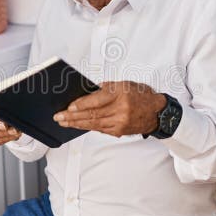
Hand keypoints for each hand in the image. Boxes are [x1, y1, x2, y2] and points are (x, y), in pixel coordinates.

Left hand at [52, 81, 166, 136]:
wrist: (157, 112)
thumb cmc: (141, 95)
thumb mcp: (124, 84)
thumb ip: (105, 87)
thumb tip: (87, 91)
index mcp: (120, 94)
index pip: (97, 100)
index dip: (81, 105)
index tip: (69, 107)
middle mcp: (120, 109)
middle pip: (92, 114)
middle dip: (73, 116)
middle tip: (59, 116)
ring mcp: (120, 122)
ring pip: (93, 124)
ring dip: (76, 124)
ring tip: (63, 122)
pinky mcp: (119, 131)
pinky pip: (99, 129)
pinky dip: (87, 127)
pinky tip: (77, 125)